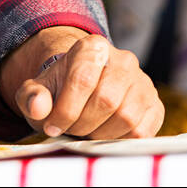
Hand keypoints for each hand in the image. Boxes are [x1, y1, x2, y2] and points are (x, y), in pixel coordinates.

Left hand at [5, 31, 164, 140]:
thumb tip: (38, 107)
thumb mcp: (39, 91)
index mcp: (92, 46)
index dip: (66, 109)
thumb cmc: (60, 91)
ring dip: (101, 134)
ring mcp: (142, 82)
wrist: (83, 91)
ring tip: (87, 130)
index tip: (52, 126)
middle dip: (83, 123)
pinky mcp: (154, 105)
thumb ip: (32, 96)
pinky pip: (142, 131)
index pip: (83, 78)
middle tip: (71, 129)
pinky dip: (120, 140)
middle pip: (106, 99)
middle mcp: (123, 59)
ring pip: (126, 116)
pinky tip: (104, 133)